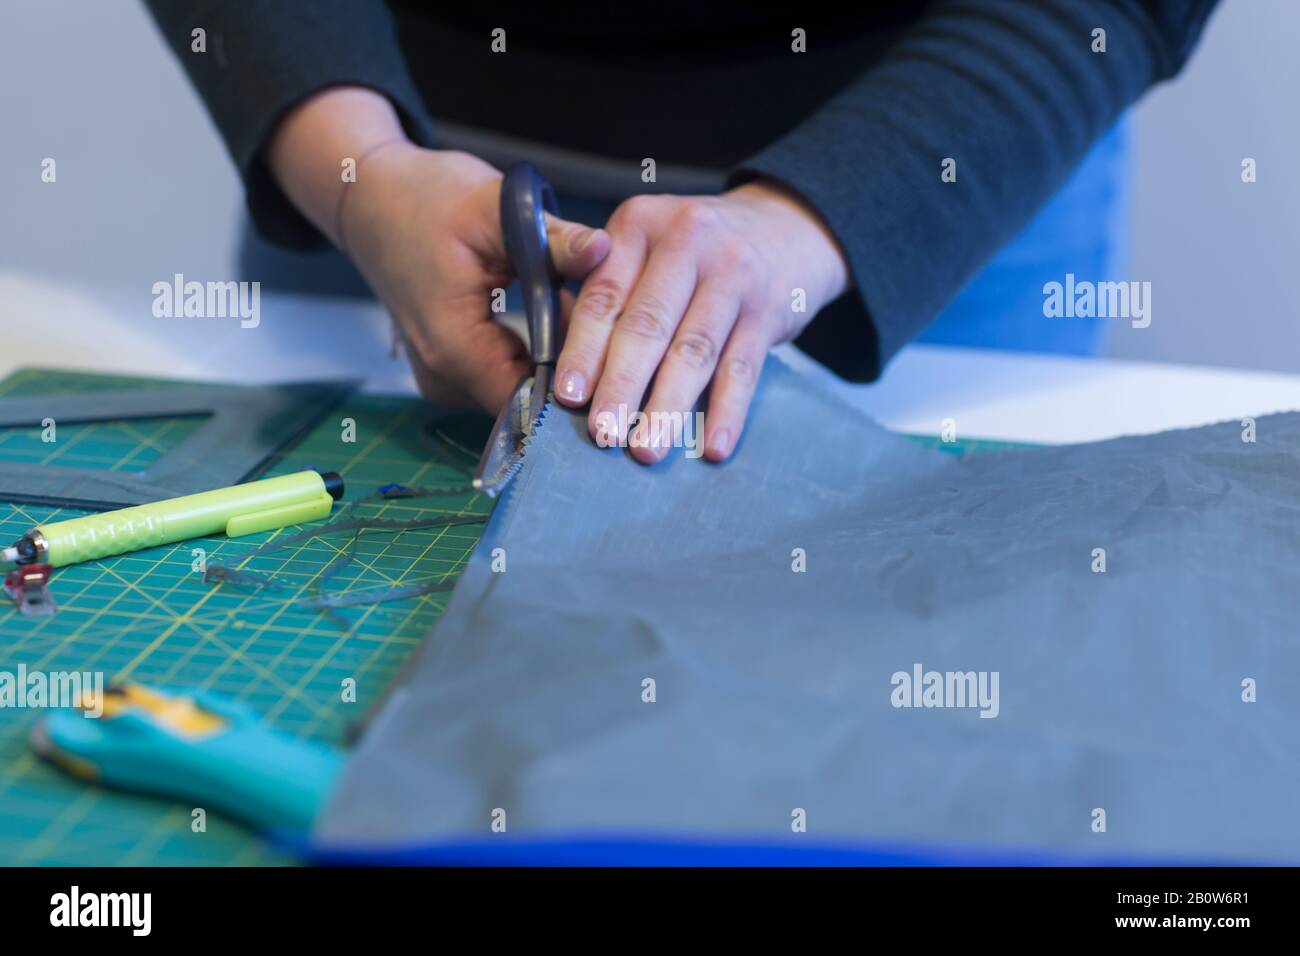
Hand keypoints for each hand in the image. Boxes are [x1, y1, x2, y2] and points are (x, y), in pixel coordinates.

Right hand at [339, 145, 608, 408]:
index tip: (622, 357)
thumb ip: (552, 239)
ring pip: (521, 388)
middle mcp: (444, 377)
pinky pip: (505, 374)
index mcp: (454, 347)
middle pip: (531, 398)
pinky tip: (560, 316)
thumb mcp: (495, 209)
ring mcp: (443, 377)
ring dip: (557, 357)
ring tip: (591, 316)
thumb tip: (605, 250)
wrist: (370, 197)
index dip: (582, 384)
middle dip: (576, 367)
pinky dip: (535, 350)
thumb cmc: (425, 197)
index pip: (533, 400)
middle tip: (619, 331)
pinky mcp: (449, 368)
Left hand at [555, 180, 848, 462]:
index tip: (570, 395)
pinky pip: (743, 369)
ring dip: (669, 407)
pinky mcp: (767, 311)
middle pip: (649, 325)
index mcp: (639, 226)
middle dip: (622, 385)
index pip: (605, 295)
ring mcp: (733, 277)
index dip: (584, 349)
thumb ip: (601, 287)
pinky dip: (727, 411)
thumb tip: (567, 366)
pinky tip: (712, 446)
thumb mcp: (643, 242)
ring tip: (646, 449)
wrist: (782, 227)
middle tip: (603, 433)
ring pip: (694, 352)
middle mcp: (687, 242)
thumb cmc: (691, 250)